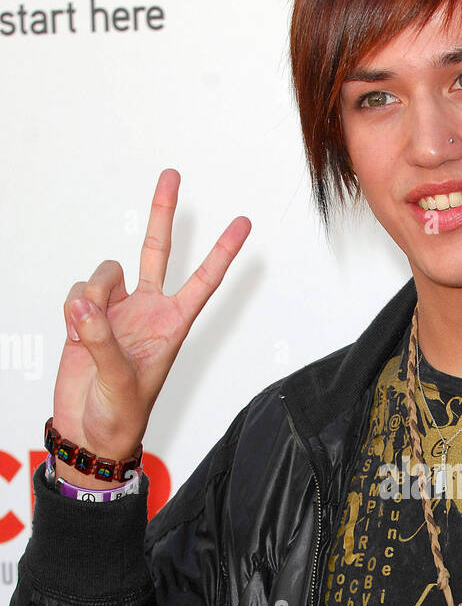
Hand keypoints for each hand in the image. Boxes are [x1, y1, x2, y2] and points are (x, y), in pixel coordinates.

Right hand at [52, 169, 250, 485]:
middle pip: (157, 251)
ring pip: (104, 273)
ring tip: (89, 329)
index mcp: (171, 326)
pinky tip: (75, 332)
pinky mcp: (87, 318)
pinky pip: (79, 292)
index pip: (203, 281)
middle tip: (172, 174)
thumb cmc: (120, 417)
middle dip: (162, 212)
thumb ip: (102, 341)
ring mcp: (116, 312)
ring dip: (93, 293)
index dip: (222, 252)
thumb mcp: (120, 382)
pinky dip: (74, 308)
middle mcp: (147, 312)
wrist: (88, 431)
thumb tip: (86, 306)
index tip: (243, 223)